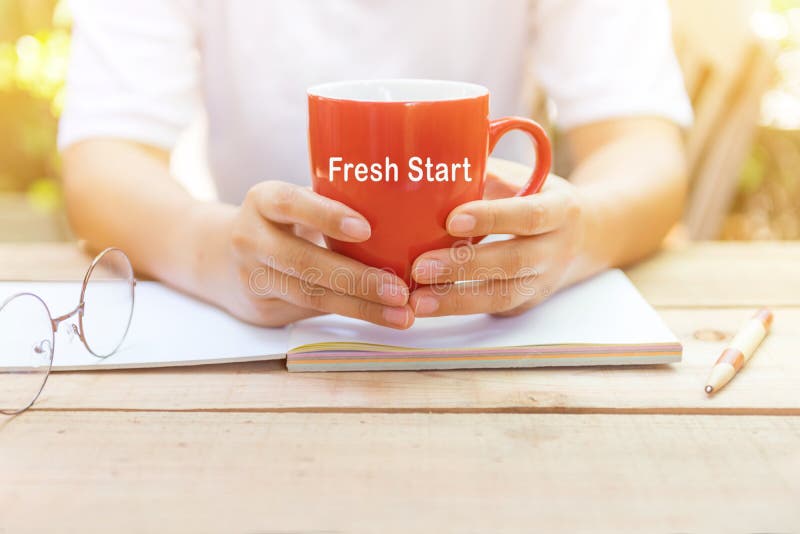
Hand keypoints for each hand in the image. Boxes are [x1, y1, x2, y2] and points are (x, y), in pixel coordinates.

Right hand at [205, 181, 413, 328]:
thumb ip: (331, 204)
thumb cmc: (281, 222)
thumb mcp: (294, 203)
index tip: (365, 228)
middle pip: (306, 262)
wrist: (218, 257)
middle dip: (358, 279)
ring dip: (361, 307)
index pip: (290, 203)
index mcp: (263, 200)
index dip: (326, 216)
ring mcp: (252, 276)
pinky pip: (312, 311)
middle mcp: (251, 238)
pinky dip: (351, 312)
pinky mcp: (261, 308)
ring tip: (401, 313)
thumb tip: (405, 215)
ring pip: (311, 295)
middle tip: (400, 290)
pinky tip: (383, 315)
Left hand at [409, 173, 588, 317]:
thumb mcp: (522, 179)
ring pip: (502, 295)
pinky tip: (427, 305)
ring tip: (418, 300)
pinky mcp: (527, 301)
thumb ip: (486, 174)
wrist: (585, 236)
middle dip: (463, 266)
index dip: (492, 218)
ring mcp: (543, 280)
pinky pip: (493, 308)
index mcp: (559, 209)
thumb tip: (435, 168)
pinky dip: (458, 307)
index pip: (528, 215)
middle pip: (513, 262)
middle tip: (421, 267)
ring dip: (456, 300)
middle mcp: (555, 249)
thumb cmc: (537, 198)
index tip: (452, 220)